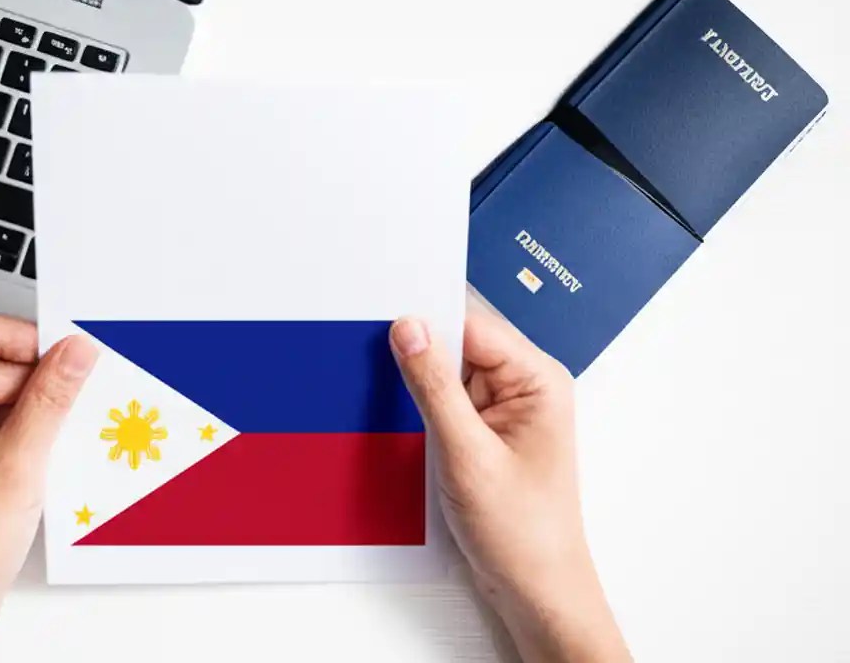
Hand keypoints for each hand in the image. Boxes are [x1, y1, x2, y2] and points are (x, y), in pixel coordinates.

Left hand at [0, 315, 97, 662]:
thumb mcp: (19, 464)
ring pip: (7, 392)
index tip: (70, 356)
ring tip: (55, 444)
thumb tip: (74, 352)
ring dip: (41, 409)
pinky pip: (6, 421)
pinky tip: (47, 457)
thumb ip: (50, 399)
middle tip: (74, 405)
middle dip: (42, 379)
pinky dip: (34, 432)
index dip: (31, 339)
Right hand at [390, 308, 629, 662]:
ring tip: (389, 402)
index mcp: (537, 379)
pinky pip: (444, 400)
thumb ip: (434, 387)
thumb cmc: (521, 531)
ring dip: (415, 384)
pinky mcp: (484, 431)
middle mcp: (524, 385)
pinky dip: (419, 407)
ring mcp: (504, 409)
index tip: (378, 320)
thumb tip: (408, 328)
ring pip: (446, 371)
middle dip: (416, 350)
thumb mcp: (467, 455)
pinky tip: (402, 424)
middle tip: (372, 359)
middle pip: (458, 342)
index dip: (425, 319)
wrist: (535, 588)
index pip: (472, 324)